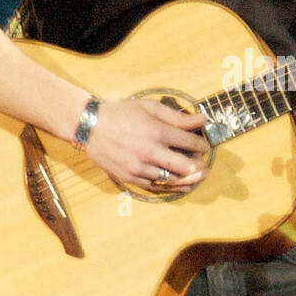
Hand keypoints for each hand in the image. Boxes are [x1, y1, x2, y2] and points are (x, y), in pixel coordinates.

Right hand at [83, 96, 209, 189]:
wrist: (90, 127)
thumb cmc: (121, 113)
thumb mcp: (149, 107)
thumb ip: (177, 116)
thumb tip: (201, 120)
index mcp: (157, 131)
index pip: (189, 143)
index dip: (201, 145)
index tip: (204, 146)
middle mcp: (150, 151)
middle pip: (185, 166)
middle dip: (199, 166)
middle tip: (205, 166)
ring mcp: (139, 167)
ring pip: (171, 180)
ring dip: (187, 180)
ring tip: (197, 178)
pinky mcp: (130, 177)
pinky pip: (155, 187)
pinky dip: (170, 188)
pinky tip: (180, 186)